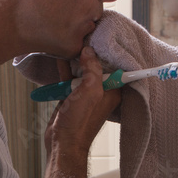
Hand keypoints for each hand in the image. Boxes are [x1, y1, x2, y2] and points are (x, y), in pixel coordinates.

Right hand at [41, 47, 121, 177]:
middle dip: (92, 52)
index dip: (111, 52)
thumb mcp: (90, 90)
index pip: (118, 66)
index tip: (106, 37)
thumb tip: (88, 51)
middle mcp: (102, 91)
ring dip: (76, 59)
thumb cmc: (80, 122)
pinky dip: (65, 68)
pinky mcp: (71, 96)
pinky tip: (60, 56)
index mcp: (113, 91)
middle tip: (86, 35)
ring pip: (82, 70)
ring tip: (72, 42)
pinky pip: (69, 78)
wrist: (62, 142)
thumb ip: (92, 68)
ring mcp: (86, 94)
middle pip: (99, 65)